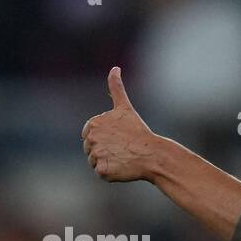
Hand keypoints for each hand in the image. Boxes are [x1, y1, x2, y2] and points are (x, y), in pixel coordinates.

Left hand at [81, 67, 162, 182]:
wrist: (152, 154)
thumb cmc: (138, 131)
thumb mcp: (125, 108)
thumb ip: (116, 87)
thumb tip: (115, 67)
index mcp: (93, 124)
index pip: (89, 135)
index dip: (104, 138)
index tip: (117, 137)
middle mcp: (92, 139)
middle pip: (90, 149)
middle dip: (104, 149)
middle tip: (121, 148)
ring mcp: (96, 155)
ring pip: (95, 161)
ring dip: (107, 160)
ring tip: (122, 157)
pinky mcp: (102, 170)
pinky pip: (101, 172)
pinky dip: (110, 172)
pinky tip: (122, 166)